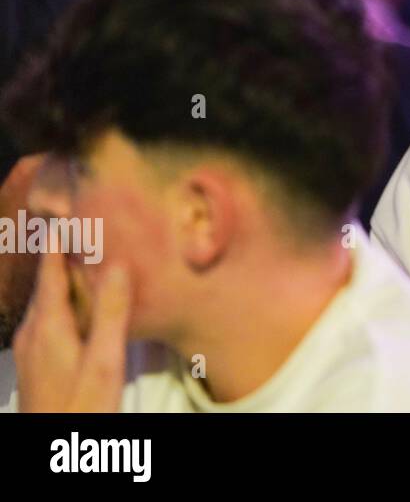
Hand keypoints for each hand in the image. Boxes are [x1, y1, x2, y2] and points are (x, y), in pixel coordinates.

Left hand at [14, 230, 129, 412]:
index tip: (62, 221)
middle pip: (45, 289)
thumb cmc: (82, 408)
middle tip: (76, 236)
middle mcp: (33, 336)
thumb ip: (111, 313)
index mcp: (48, 328)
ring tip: (79, 267)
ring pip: (45, 307)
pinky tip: (77, 312)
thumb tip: (116, 266)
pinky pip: (46, 324)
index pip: (51, 277)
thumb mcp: (104, 360)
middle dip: (59, 262)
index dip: (56, 248)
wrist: (58, 450)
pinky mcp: (36, 367)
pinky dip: (61, 306)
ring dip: (60, 285)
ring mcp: (30, 353)